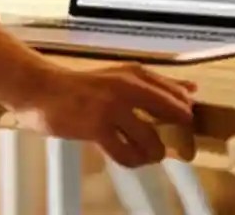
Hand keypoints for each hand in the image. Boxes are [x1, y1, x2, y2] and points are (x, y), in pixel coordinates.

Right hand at [13, 63, 197, 168]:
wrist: (42, 89)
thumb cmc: (82, 86)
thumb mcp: (121, 77)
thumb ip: (157, 84)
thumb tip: (192, 89)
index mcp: (135, 73)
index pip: (178, 95)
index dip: (185, 116)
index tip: (184, 127)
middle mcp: (127, 86)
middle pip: (173, 114)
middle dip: (179, 135)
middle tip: (174, 146)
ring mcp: (112, 107)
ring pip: (151, 139)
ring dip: (153, 153)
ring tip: (147, 155)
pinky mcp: (96, 127)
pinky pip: (126, 153)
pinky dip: (132, 160)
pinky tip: (129, 157)